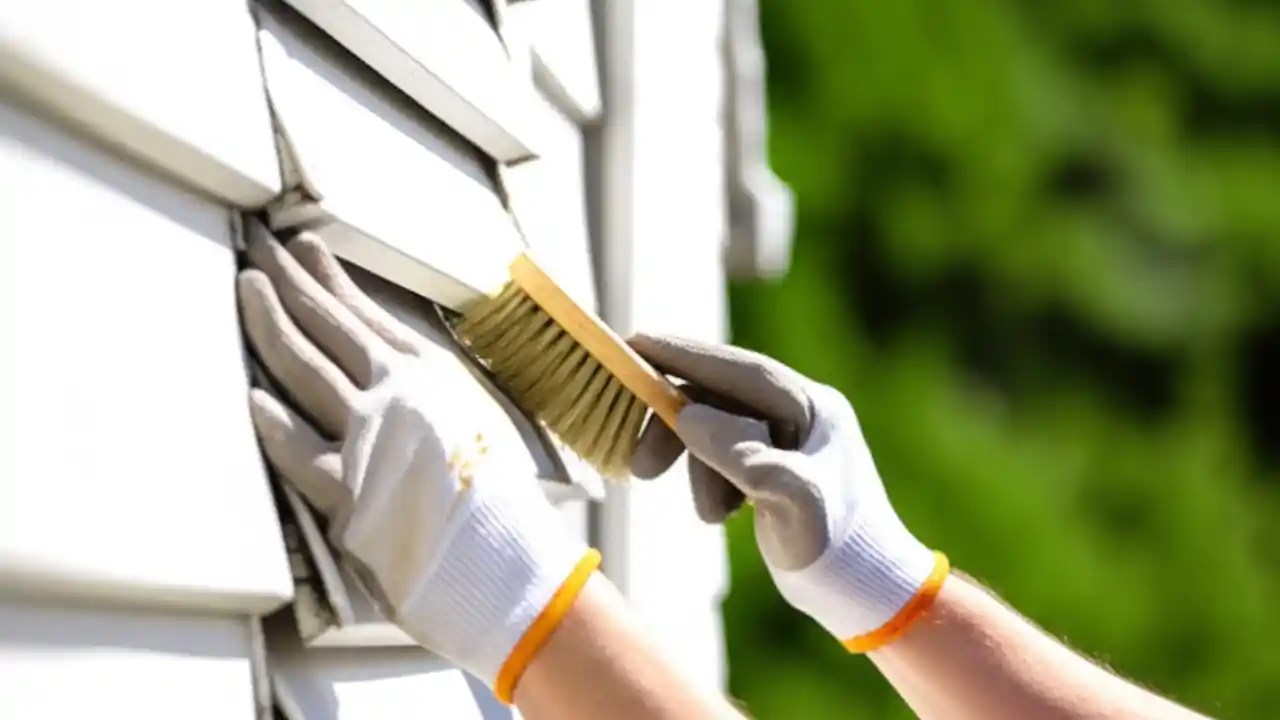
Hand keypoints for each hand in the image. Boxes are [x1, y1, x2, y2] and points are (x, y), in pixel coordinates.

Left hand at [238, 225, 597, 702]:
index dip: (328, 277)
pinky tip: (249, 395)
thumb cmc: (497, 494)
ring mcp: (368, 435)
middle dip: (287, 279)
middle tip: (258, 248)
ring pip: (303, 367)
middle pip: (326, 324)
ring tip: (247, 288)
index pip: (364, 313)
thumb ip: (430, 387)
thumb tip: (398, 365)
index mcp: (427, 373)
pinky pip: (298, 448)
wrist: (508, 555)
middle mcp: (395, 391)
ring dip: (269, 322)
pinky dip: (272, 421)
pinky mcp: (348, 487)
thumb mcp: (472, 414)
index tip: (302, 248)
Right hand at [629, 334, 946, 650]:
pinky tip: (726, 515)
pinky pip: (721, 458)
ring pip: (713, 432)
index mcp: (812, 406)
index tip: (635, 344)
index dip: (685, 355)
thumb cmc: (837, 546)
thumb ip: (737, 452)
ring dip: (698, 471)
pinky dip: (711, 484)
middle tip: (642, 467)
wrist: (862, 592)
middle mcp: (799, 413)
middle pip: (718, 400)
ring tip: (714, 515)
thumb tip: (686, 414)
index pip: (739, 369)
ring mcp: (785, 440)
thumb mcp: (788, 498)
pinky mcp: (772, 468)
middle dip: (677, 430)